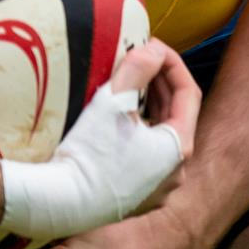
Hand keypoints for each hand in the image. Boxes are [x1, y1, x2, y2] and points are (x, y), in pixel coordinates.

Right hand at [0, 39, 201, 241]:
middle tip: (139, 57)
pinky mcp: (135, 196)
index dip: (172, 63)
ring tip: (129, 82)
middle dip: (159, 82)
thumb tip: (154, 49)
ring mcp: (156, 188)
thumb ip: (139, 68)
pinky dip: (137, 129)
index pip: (189, 93)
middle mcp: (174, 172)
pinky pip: (145, 154)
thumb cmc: (89, 152)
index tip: (151, 45)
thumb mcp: (113, 101)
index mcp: (178, 149)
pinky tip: (117, 117)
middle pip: (175, 115)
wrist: (59, 204)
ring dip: (148, 105)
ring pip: (159, 135)